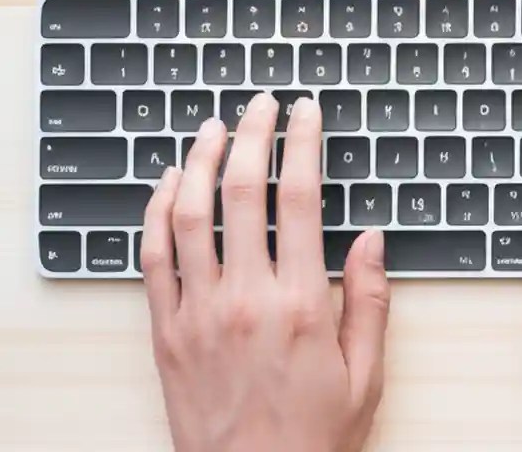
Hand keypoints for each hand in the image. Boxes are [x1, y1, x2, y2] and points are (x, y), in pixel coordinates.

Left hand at [140, 94, 389, 451]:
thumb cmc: (312, 439)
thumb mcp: (366, 376)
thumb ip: (369, 301)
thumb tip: (369, 238)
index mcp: (300, 305)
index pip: (300, 198)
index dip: (303, 143)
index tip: (306, 113)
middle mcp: (244, 298)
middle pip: (242, 192)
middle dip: (254, 134)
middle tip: (262, 103)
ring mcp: (196, 312)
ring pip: (189, 214)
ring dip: (201, 160)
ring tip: (214, 127)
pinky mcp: (164, 332)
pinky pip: (152, 256)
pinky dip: (156, 211)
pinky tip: (170, 184)